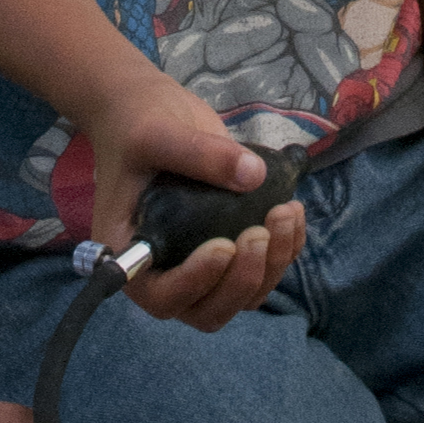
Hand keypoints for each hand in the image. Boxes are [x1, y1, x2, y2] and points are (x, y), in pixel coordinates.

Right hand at [85, 67, 306, 335]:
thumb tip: (254, 175)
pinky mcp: (229, 249)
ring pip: (242, 296)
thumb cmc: (137, 125)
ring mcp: (198, 263)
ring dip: (272, 265)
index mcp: (130, 251)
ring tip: (286, 212)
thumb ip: (198, 152)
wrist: (151, 112)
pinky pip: (263, 271)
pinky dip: (286, 250)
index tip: (224, 245)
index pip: (160, 295)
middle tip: (261, 232)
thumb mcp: (157, 132)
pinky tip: (293, 211)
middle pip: (207, 310)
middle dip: (243, 279)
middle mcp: (163, 269)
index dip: (195, 283)